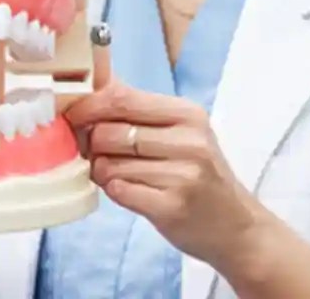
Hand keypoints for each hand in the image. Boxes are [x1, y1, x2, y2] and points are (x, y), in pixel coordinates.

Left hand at [63, 40, 264, 273]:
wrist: (236, 227)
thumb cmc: (199, 175)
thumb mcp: (180, 132)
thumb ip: (137, 110)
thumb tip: (92, 82)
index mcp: (188, 114)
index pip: (121, 98)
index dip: (87, 106)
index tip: (73, 116)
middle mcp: (189, 141)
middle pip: (109, 132)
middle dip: (93, 145)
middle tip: (98, 154)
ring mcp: (183, 175)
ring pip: (109, 164)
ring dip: (102, 171)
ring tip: (120, 176)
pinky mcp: (172, 206)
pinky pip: (118, 191)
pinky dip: (114, 192)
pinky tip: (130, 192)